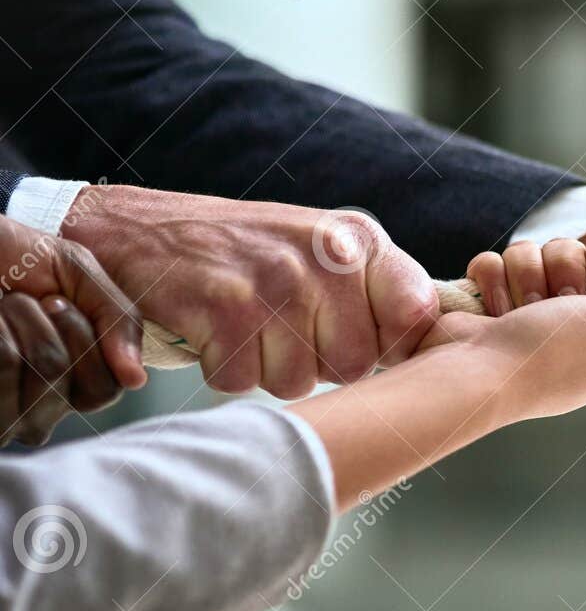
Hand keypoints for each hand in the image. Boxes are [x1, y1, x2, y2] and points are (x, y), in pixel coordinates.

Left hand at [0, 213, 144, 445]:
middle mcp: (42, 408)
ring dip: (20, 319)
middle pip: (72, 383)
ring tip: (0, 307)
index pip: (104, 390)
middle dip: (51, 325)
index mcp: (76, 381)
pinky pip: (4, 367)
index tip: (56, 301)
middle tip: (24, 300)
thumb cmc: (16, 260)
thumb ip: (120, 321)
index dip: (85, 340)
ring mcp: (8, 411)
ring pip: (42, 373)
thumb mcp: (81, 274)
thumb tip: (136, 379)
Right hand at [64, 185, 437, 397]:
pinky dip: (223, 369)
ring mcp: (277, 281)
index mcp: (358, 240)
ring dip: (266, 368)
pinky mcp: (227, 309)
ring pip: (299, 380)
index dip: (392, 344)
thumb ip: (375, 289)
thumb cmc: (241, 252)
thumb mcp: (321, 249)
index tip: (364, 342)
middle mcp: (326, 256)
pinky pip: (244, 380)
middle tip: (279, 329)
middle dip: (317, 364)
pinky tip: (212, 331)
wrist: (134, 229)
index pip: (417, 312)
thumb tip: (425, 343)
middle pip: (355, 365)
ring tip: (244, 325)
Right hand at [431, 213, 585, 419]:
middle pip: (578, 253)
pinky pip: (498, 258)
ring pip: (537, 252)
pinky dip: (493, 279)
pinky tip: (494, 311)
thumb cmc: (554, 356)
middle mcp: (575, 326)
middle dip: (564, 272)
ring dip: (526, 276)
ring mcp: (531, 314)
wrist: (478, 376)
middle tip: (555, 304)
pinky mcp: (494, 302)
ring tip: (519, 313)